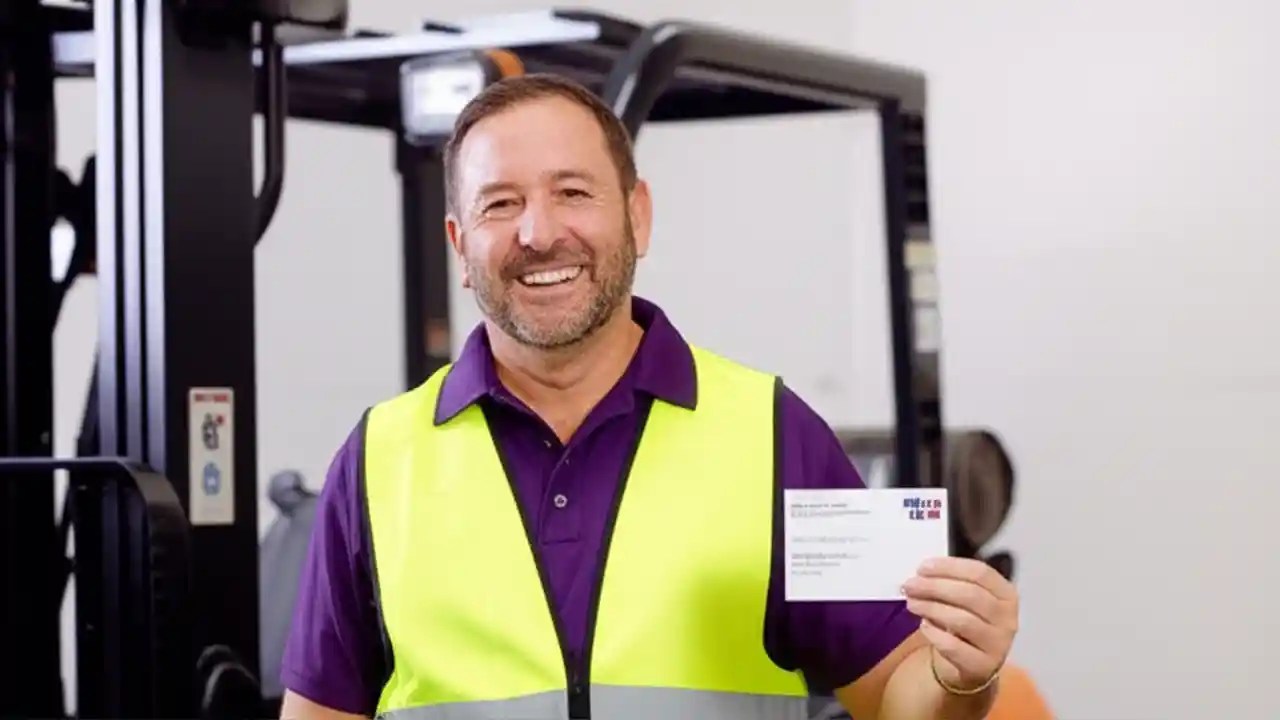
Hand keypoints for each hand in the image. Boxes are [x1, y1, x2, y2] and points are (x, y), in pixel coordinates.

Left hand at [901, 557, 1018, 692]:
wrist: (971, 665)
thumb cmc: (966, 622)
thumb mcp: (965, 600)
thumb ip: (949, 583)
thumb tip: (920, 576)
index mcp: (1006, 594)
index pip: (980, 573)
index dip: (949, 567)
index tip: (922, 567)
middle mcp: (1007, 618)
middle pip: (971, 594)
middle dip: (935, 587)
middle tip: (910, 585)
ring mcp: (998, 644)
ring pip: (963, 620)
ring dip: (931, 608)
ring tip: (912, 603)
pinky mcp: (982, 665)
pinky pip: (954, 646)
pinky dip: (934, 634)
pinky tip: (924, 626)